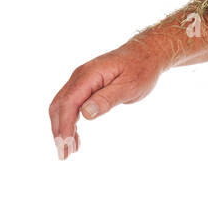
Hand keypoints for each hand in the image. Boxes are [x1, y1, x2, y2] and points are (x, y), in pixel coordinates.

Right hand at [48, 37, 167, 160]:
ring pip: (62, 106)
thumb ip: (107, 99)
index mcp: (88, 75)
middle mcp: (80, 77)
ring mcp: (81, 80)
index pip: (69, 103)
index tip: (65, 144)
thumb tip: (85, 113)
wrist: (148, 53)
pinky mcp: (86, 85)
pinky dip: (70, 121)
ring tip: (68, 150)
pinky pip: (71, 104)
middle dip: (59, 131)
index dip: (64, 125)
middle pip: (59, 106)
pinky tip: (75, 137)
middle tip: (64, 154)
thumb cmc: (142, 68)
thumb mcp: (130, 86)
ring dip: (62, 128)